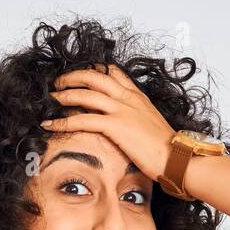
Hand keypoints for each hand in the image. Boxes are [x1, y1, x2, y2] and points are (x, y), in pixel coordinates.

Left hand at [40, 64, 176, 184]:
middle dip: (74, 76)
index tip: (82, 74)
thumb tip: (128, 127)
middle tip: (59, 82)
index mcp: (138, 97)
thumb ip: (138, 119)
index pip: (115, 73)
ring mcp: (122, 110)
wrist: (178, 159)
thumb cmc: (168, 150)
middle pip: (96, 77)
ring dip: (65, 94)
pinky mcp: (115, 126)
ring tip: (51, 98)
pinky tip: (50, 124)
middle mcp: (129, 98)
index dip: (95, 71)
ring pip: (86, 94)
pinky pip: (83, 119)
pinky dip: (63, 121)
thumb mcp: (152, 126)